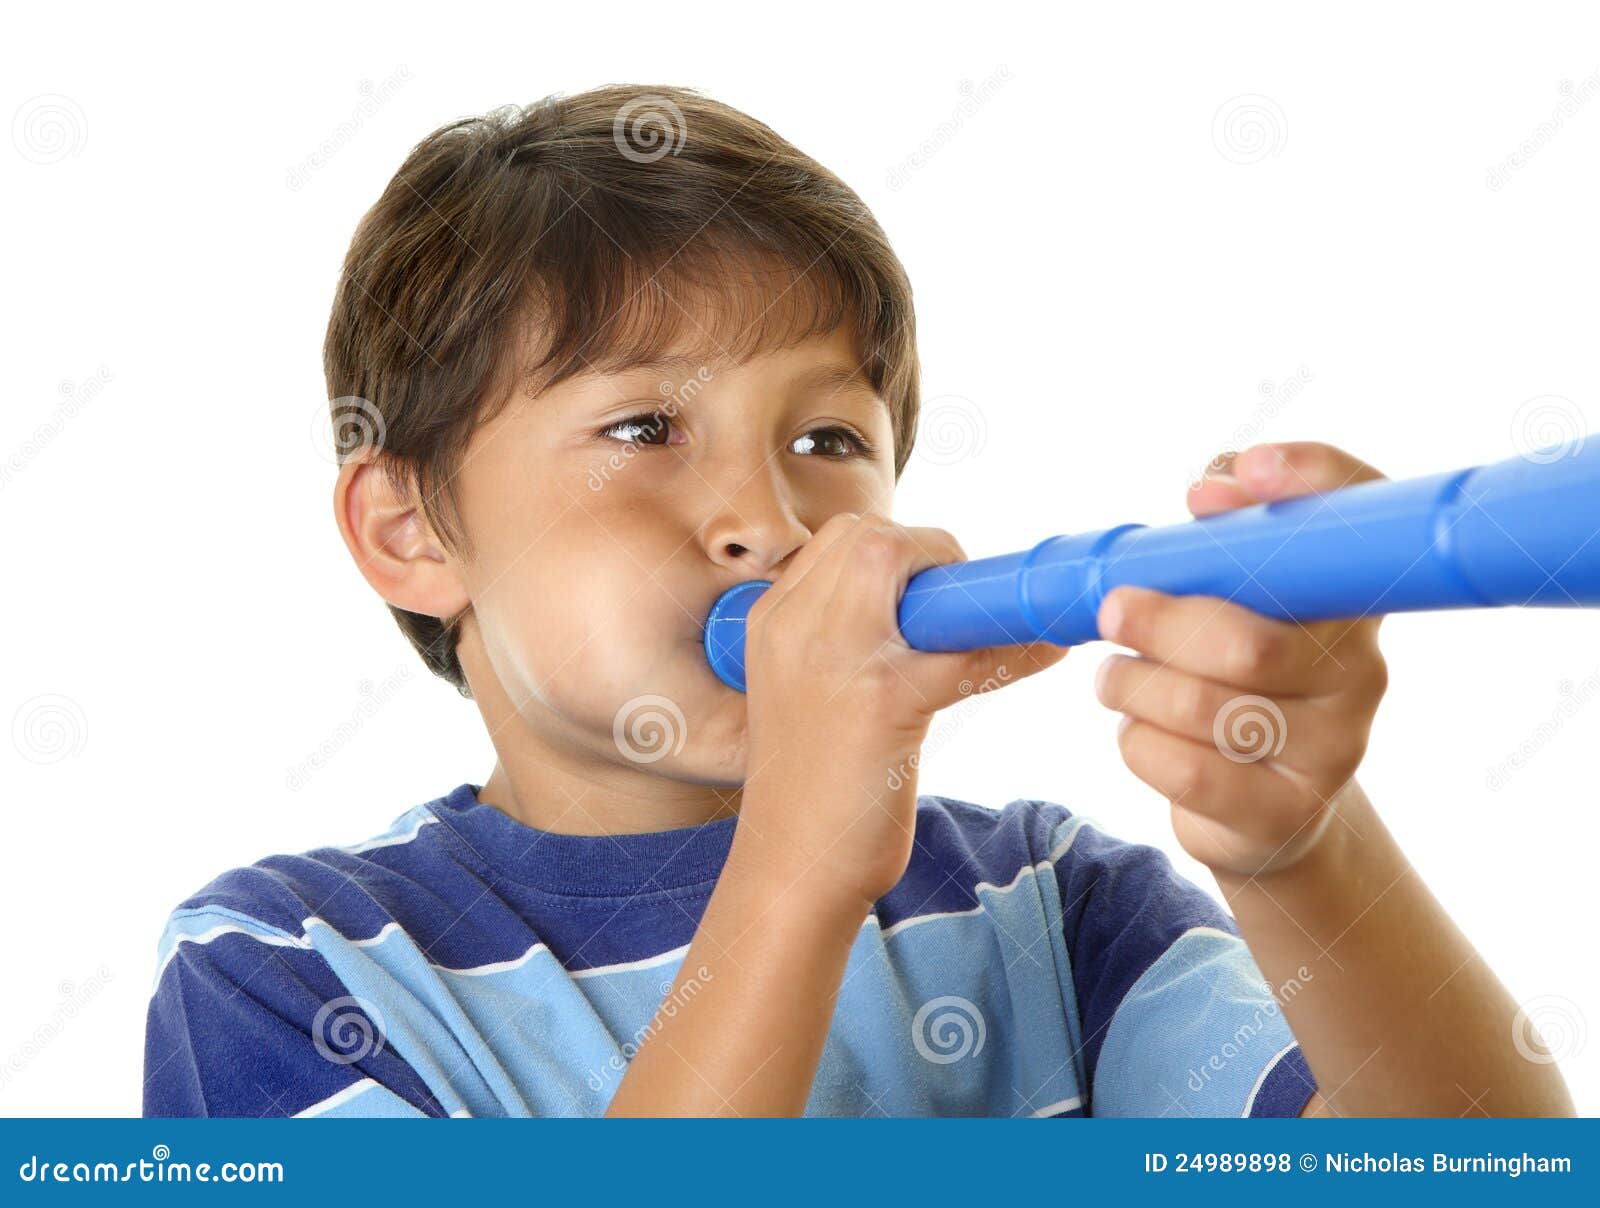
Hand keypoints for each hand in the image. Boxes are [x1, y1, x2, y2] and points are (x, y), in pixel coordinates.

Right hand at [739, 510, 1066, 905]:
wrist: (792, 870)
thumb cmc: (814, 789)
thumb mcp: (806, 693)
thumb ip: (842, 640)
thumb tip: (933, 606)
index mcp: (769, 623)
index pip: (840, 539)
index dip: (900, 547)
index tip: (936, 584)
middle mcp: (790, 628)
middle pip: (868, 537)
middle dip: (929, 551)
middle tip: (962, 603)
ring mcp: (831, 659)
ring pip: (902, 565)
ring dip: (961, 588)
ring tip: (994, 621)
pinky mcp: (881, 701)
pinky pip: (962, 651)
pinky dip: (1013, 648)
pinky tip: (1043, 653)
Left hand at [1092, 442, 1389, 876]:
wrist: (1270, 807)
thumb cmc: (1238, 679)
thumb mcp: (1234, 602)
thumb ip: (1225, 537)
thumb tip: (1212, 489)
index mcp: (1349, 599)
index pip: (1356, 517)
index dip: (1302, 483)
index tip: (1212, 489)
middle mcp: (1360, 671)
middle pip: (1250, 644)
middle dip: (1160, 623)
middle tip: (1111, 612)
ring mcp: (1332, 748)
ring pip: (1202, 708)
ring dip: (1132, 686)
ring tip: (1115, 678)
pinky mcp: (1286, 813)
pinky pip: (1186, 770)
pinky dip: (1138, 742)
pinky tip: (1138, 730)